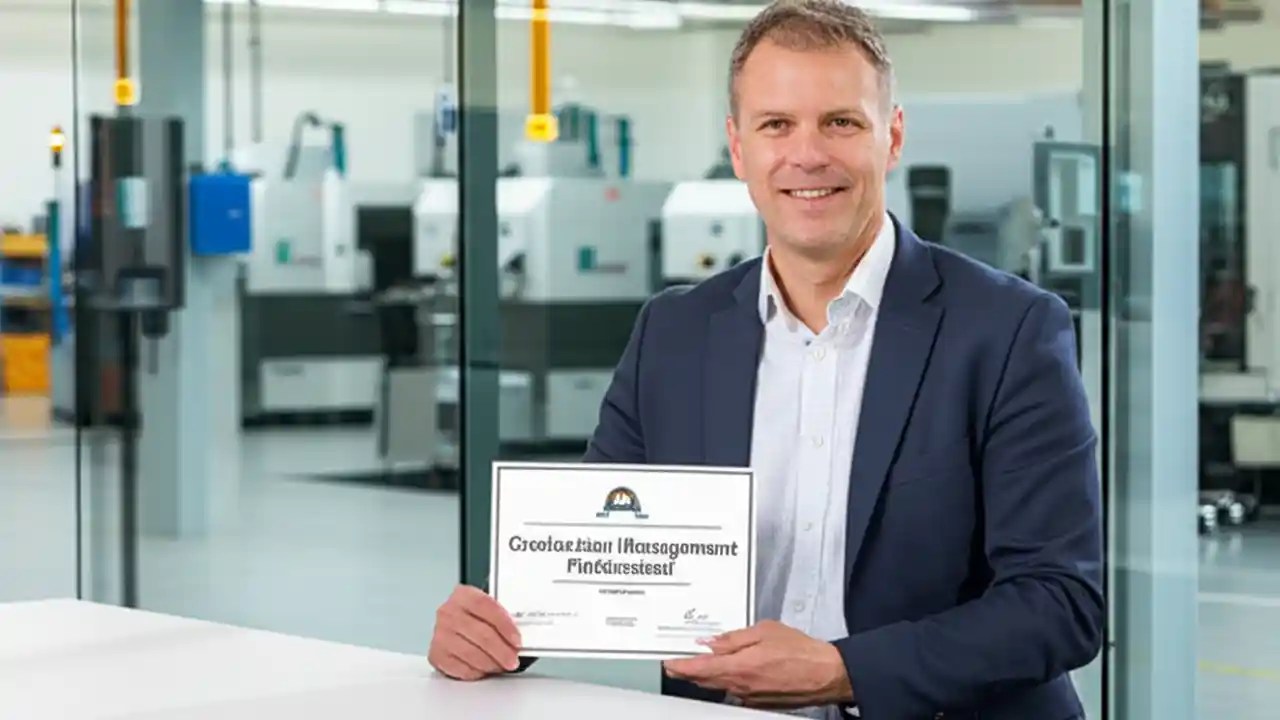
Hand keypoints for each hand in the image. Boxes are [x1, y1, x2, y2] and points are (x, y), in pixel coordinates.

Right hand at [428, 585, 522, 680]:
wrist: (456, 623)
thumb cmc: (477, 617)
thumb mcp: (490, 609)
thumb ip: (505, 617)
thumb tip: (525, 632)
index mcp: (463, 595)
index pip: (485, 607)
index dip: (504, 625)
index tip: (517, 640)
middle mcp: (448, 612)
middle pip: (480, 633)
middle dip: (500, 650)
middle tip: (513, 659)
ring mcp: (440, 634)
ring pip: (471, 652)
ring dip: (491, 663)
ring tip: (501, 665)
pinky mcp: (437, 654)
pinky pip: (460, 667)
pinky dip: (476, 671)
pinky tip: (485, 668)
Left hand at [662, 620, 852, 709]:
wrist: (826, 674)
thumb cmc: (799, 650)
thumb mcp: (764, 631)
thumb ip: (734, 638)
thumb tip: (711, 642)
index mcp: (740, 667)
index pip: (700, 669)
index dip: (681, 666)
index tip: (668, 662)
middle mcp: (740, 686)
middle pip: (705, 681)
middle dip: (689, 672)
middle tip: (676, 663)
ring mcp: (749, 697)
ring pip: (719, 687)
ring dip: (706, 677)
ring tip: (698, 665)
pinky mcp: (759, 701)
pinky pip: (734, 691)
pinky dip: (725, 681)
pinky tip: (728, 671)